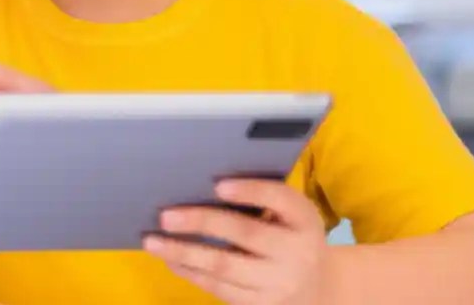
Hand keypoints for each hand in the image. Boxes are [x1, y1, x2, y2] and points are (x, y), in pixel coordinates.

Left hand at [144, 180, 331, 304]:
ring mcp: (279, 283)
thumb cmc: (291, 237)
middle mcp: (298, 252)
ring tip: (153, 242)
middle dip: (202, 221)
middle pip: (246, 233)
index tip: (217, 185)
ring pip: (225, 266)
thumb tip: (201, 184)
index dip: (250, 191)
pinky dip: (191, 273)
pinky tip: (171, 260)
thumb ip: (261, 199)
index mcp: (305, 219)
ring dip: (184, 253)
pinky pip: (220, 290)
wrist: (320, 288)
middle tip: (165, 216)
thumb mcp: (290, 216)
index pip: (280, 199)